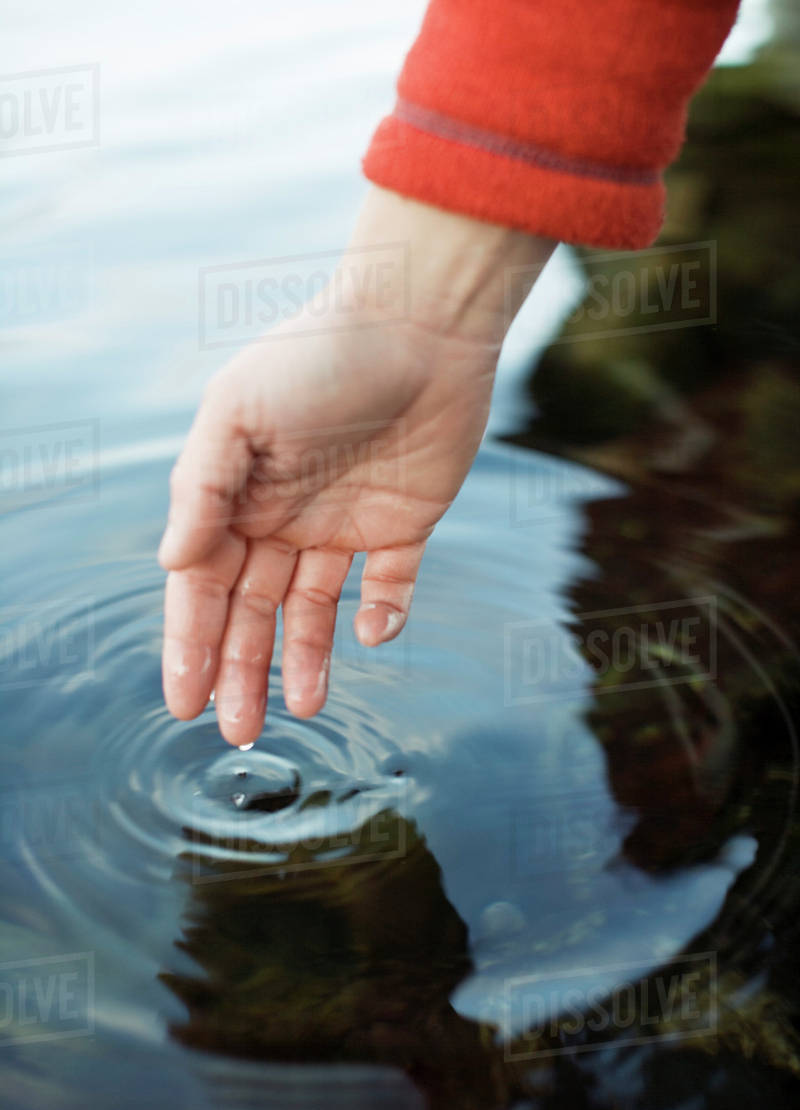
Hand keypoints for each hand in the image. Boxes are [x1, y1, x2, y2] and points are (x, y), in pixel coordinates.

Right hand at [159, 188, 554, 743]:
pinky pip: (390, 584)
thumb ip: (200, 488)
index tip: (184, 703)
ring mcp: (343, 522)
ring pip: (316, 610)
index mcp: (236, 495)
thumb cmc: (318, 355)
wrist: (419, 322)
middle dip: (242, 671)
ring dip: (307, 659)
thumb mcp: (238, 411)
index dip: (191, 645)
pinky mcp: (404, 523)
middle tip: (240, 733)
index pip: (203, 587)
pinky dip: (381, 615)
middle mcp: (283, 516)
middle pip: (254, 611)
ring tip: (303, 710)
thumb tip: (172, 564)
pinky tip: (371, 633)